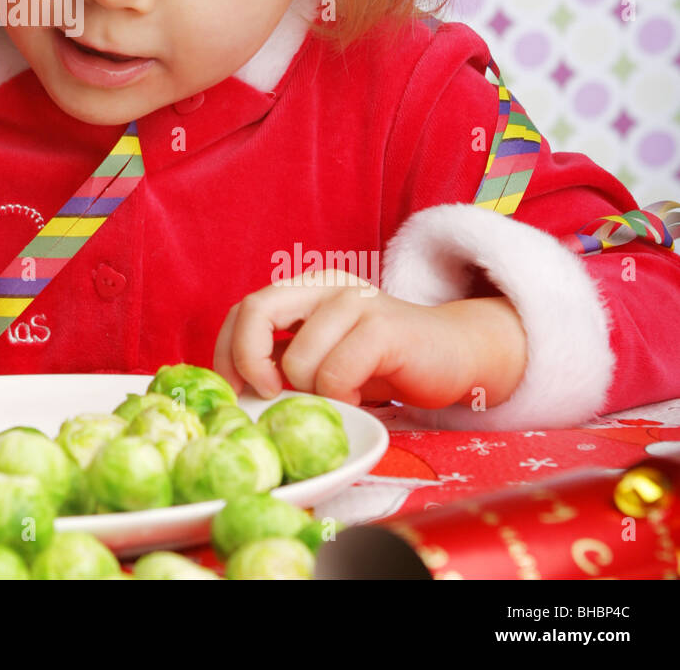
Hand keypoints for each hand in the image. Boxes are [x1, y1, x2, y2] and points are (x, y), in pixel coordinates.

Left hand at [213, 269, 502, 409]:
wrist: (457, 353)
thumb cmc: (384, 362)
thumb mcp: (324, 355)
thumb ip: (284, 359)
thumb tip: (236, 388)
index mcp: (303, 290)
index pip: (242, 309)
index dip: (226, 351)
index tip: (232, 391)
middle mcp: (324, 286)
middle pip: (255, 311)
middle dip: (248, 360)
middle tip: (267, 394)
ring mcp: (355, 302)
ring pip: (298, 359)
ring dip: (310, 393)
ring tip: (338, 396)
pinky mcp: (383, 327)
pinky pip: (335, 374)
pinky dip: (341, 397)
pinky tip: (359, 397)